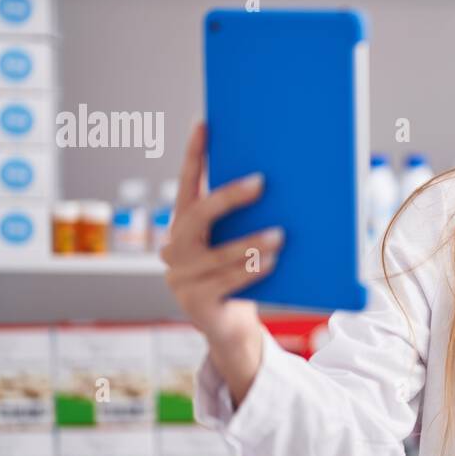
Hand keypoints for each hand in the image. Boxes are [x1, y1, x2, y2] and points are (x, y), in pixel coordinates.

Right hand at [161, 123, 283, 400]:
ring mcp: (180, 278)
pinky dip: (251, 270)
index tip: (205, 123)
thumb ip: (245, 220)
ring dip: (251, 242)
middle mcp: (174, 250)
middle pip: (196, 216)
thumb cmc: (242, 278)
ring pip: (216, 254)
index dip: (194, 155)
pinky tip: (272, 262)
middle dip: (228, 197)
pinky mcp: (195, 304)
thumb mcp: (239, 245)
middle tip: (261, 182)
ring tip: (280, 235)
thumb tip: (276, 181)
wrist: (233, 331)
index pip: (187, 185)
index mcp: (184, 228)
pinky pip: (226, 282)